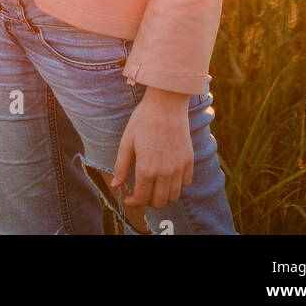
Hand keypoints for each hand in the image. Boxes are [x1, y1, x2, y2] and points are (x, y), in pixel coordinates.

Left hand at [111, 88, 192, 208]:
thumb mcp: (127, 141)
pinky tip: (169, 175)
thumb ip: (121, 166)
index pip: (141, 198)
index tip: (129, 199)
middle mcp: (165, 172)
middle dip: (148, 201)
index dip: (133, 203)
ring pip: (174, 196)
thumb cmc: (144, 119)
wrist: (167, 102)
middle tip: (141, 192)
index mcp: (147, 168)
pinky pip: (186, 183)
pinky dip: (178, 184)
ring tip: (155, 185)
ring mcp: (179, 167)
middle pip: (159, 202)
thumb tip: (115, 185)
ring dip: (164, 195)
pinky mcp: (189, 160)